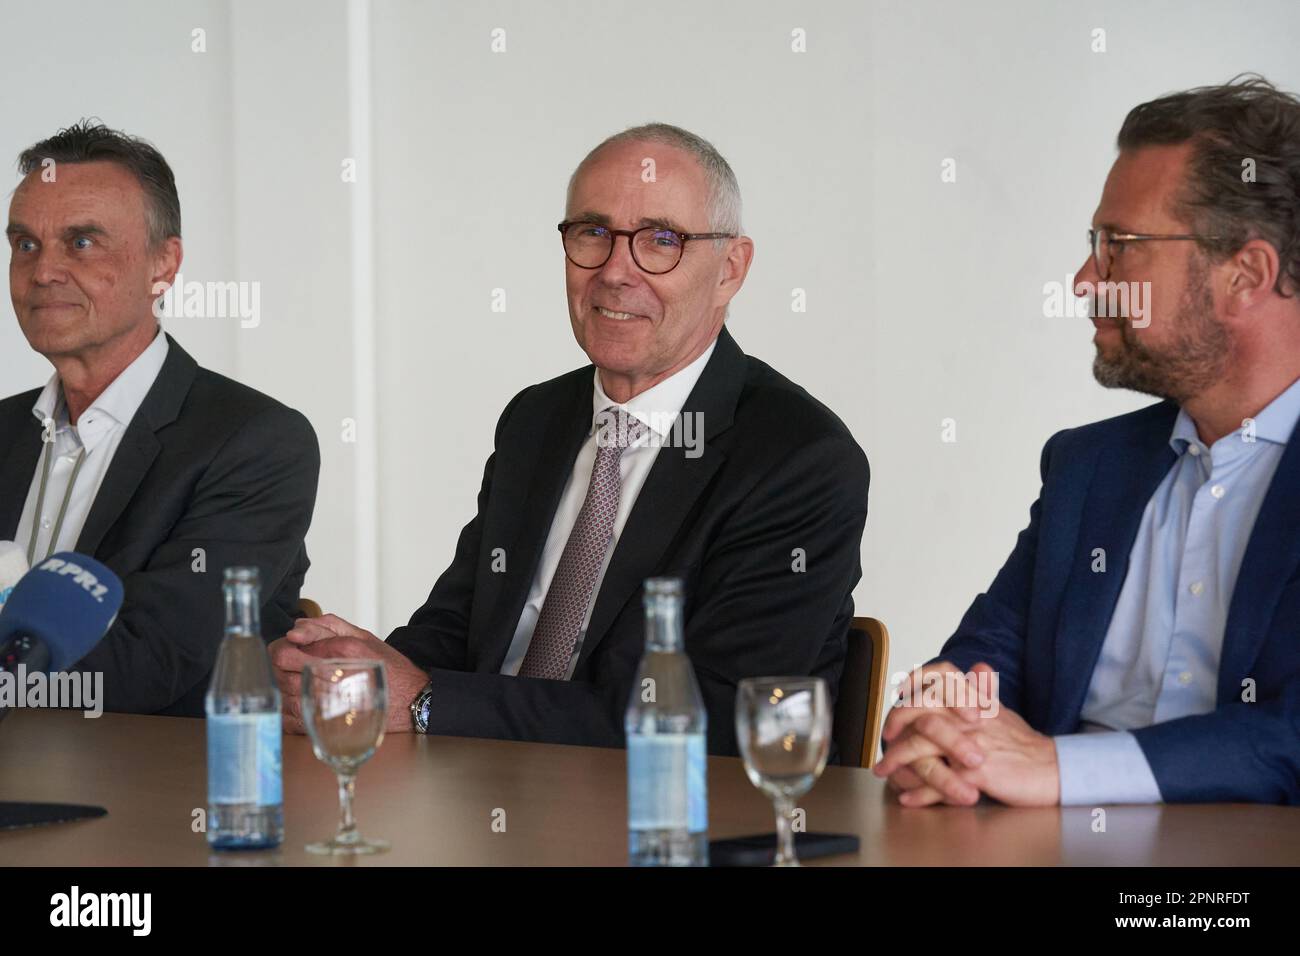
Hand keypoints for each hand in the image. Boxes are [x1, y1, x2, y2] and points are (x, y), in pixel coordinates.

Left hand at [269, 613, 428, 734]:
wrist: (411, 702)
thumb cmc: (389, 669)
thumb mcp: (364, 636)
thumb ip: (328, 626)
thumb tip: (296, 628)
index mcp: (338, 652)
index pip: (284, 650)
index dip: (282, 648)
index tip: (292, 649)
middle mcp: (328, 677)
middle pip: (277, 671)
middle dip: (281, 665)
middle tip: (297, 665)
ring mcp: (322, 704)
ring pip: (280, 693)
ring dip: (286, 687)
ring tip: (306, 683)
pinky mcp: (322, 725)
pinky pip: (287, 717)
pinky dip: (289, 710)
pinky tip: (306, 702)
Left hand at [877, 663, 1059, 806]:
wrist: (1053, 770)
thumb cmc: (1024, 745)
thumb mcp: (1003, 712)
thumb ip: (983, 693)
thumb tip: (978, 667)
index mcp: (974, 702)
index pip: (939, 678)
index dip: (916, 682)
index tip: (901, 694)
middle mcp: (969, 718)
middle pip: (920, 710)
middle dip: (895, 723)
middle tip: (886, 736)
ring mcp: (970, 745)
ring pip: (921, 746)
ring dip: (896, 760)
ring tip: (884, 770)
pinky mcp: (974, 772)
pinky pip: (937, 782)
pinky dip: (919, 792)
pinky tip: (908, 797)